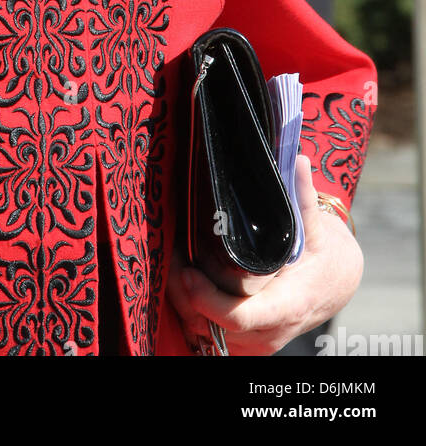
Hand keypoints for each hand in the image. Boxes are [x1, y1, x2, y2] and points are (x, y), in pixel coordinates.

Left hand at [167, 155, 363, 354]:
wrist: (333, 285)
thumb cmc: (322, 255)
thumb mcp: (316, 228)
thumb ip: (303, 197)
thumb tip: (300, 160)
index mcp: (286, 307)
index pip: (238, 316)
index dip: (206, 299)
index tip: (186, 271)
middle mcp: (268, 332)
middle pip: (211, 326)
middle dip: (183, 295)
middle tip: (169, 256)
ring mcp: (256, 342)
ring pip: (203, 334)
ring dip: (182, 303)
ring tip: (173, 263)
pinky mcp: (245, 343)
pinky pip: (207, 337)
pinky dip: (191, 312)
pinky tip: (184, 281)